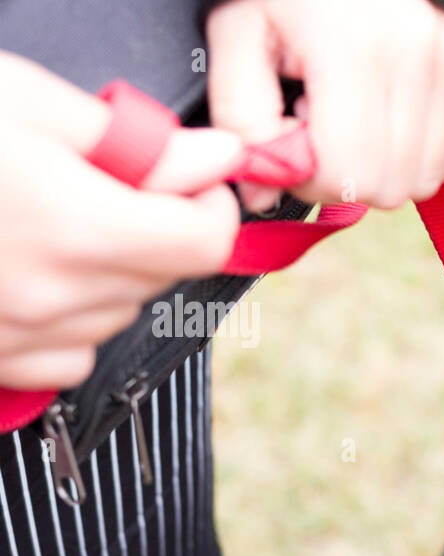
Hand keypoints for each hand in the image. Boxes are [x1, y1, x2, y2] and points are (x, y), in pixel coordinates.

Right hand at [0, 53, 241, 389]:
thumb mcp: (20, 102)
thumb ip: (132, 142)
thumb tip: (215, 159)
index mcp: (73, 226)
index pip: (204, 241)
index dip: (208, 204)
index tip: (189, 179)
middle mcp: (51, 297)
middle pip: (163, 277)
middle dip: (153, 228)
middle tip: (100, 182)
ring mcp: (17, 338)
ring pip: (117, 317)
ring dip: (107, 273)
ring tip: (44, 222)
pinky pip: (68, 357)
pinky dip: (66, 321)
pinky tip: (24, 274)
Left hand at [206, 0, 443, 210]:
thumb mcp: (238, 35)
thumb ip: (241, 119)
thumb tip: (262, 196)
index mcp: (352, 49)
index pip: (346, 173)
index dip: (309, 180)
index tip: (291, 144)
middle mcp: (415, 57)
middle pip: (389, 186)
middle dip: (346, 178)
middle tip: (320, 129)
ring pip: (425, 179)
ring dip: (384, 169)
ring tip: (354, 119)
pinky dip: (419, 155)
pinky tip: (387, 121)